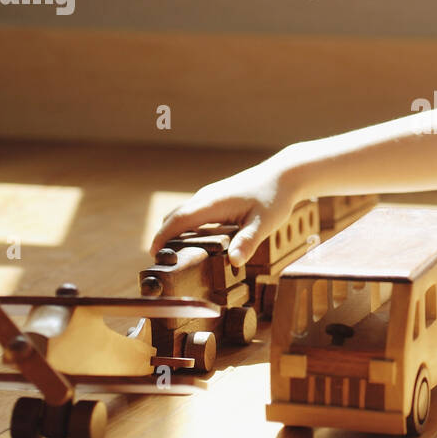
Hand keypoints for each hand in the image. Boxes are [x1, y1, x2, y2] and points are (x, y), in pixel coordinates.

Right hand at [148, 160, 298, 266]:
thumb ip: (248, 242)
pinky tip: (196, 243)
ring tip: (176, 256)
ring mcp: (210, 196)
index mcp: (212, 203)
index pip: (177, 221)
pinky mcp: (216, 198)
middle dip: (164, 238)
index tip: (153, 254)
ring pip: (183, 214)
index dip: (162, 237)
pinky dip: (186, 227)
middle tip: (162, 263)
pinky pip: (194, 213)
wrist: (284, 174)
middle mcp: (206, 197)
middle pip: (174, 218)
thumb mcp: (264, 223)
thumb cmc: (274, 197)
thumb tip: (234, 262)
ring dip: (174, 232)